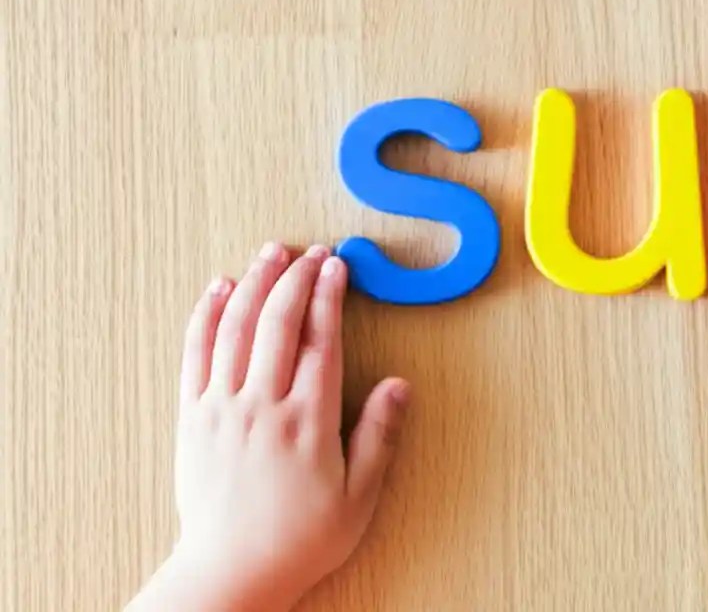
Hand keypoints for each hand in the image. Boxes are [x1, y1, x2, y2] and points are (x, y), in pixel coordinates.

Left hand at [128, 243, 409, 611]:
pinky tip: (219, 290)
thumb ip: (379, 436)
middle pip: (279, 322)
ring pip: (236, 327)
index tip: (337, 266)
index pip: (322, 340)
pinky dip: (207, 315)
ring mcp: (222, 408)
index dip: (329, 296)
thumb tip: (399, 385)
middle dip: (295, 277)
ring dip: (254, 283)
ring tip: (270, 254)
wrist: (231, 572)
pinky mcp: (192, 417)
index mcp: (309, 421)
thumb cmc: (300, 539)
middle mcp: (263, 405)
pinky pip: (196, 353)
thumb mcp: (359, 496)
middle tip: (309, 252)